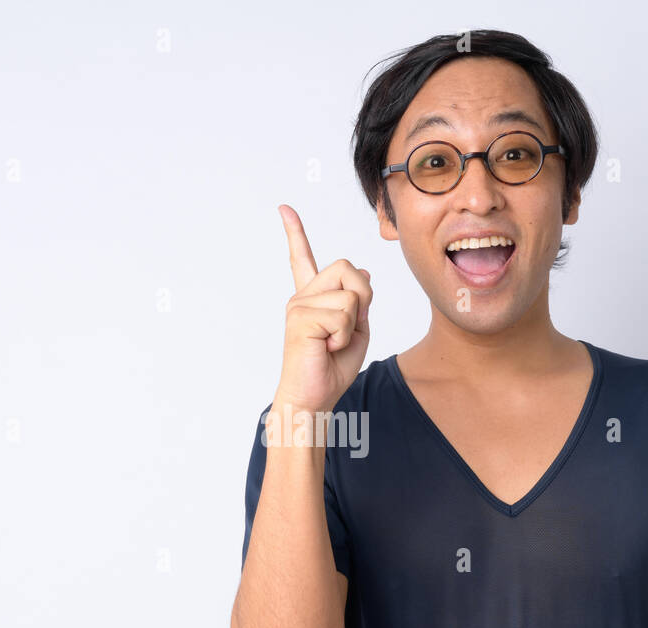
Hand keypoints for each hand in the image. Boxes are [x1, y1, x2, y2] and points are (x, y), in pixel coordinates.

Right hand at [273, 204, 371, 413]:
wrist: (313, 399)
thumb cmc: (331, 369)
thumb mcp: (357, 330)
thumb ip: (359, 302)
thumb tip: (364, 273)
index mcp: (312, 298)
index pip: (303, 259)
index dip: (295, 233)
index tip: (283, 209)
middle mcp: (301, 297)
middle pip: (348, 269)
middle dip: (362, 297)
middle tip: (347, 329)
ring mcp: (298, 305)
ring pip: (350, 295)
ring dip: (353, 324)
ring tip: (333, 344)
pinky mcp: (300, 317)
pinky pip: (343, 314)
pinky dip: (345, 336)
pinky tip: (327, 348)